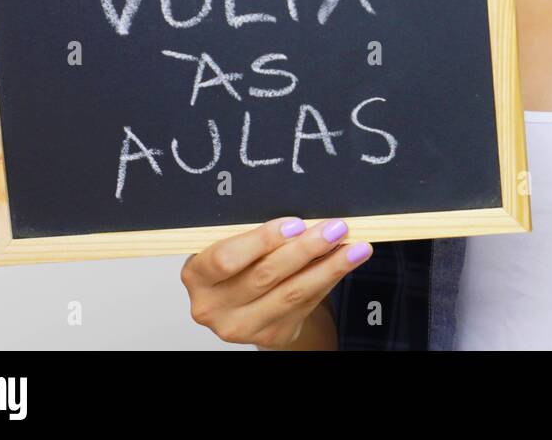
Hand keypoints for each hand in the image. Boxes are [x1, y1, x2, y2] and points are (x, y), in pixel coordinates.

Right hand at [181, 216, 371, 349]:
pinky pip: (305, 304)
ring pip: (291, 294)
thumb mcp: (236, 242)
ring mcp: (240, 326)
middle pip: (264, 275)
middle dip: (305, 249)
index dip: (263, 240)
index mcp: (197, 274)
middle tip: (335, 228)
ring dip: (328, 267)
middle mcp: (212, 306)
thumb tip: (302, 217)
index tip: (296, 223)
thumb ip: (256, 233)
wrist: (249, 301)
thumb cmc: (242, 261)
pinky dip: (329, 280)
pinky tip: (346, 263)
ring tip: (354, 247)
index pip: (226, 258)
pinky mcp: (270, 335)